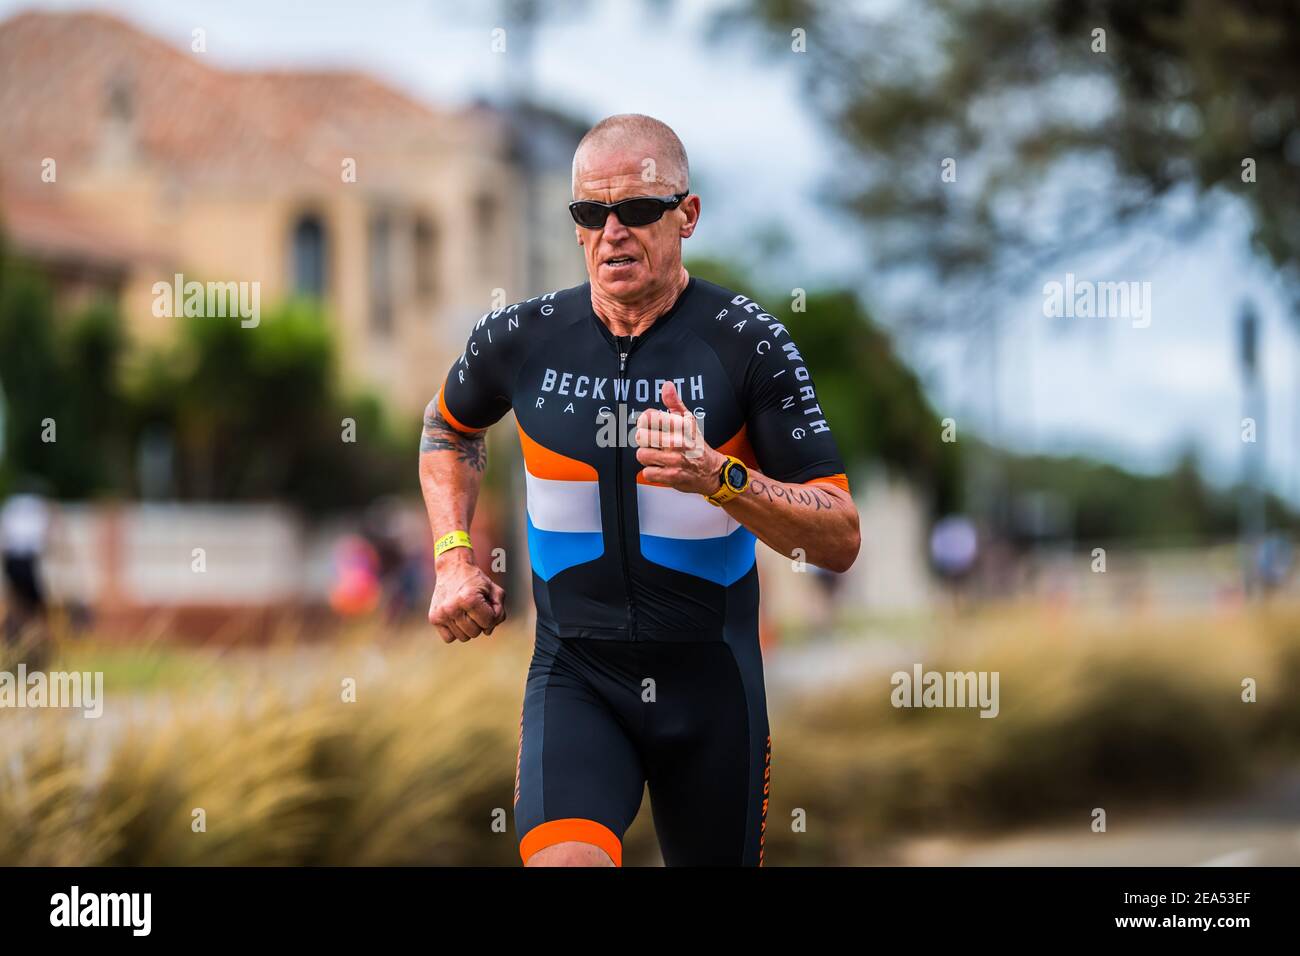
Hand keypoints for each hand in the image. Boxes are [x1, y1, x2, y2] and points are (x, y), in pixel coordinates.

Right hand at [427, 549, 506, 642]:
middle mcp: (452, 607)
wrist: (453, 568)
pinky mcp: (433, 618)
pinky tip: (456, 618)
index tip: (487, 604)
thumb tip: (487, 632)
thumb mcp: (495, 591)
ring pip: (463, 637)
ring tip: (466, 612)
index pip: (488, 623)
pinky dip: (455, 631)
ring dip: (468, 627)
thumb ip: (499, 612)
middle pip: (475, 633)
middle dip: (480, 622)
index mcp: (469, 599)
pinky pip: (449, 638)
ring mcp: (441, 614)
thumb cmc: (476, 581)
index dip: (492, 615)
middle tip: (475, 607)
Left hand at [634, 380, 725, 494]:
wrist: (712, 471)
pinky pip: (647, 473)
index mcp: (679, 426)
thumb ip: (675, 403)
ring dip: (648, 457)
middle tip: (654, 443)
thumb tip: (667, 386)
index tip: (648, 425)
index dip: (644, 422)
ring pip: (642, 455)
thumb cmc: (697, 446)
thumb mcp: (689, 421)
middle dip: (645, 441)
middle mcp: (677, 442)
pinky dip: (652, 472)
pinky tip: (661, 468)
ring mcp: (674, 460)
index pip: (648, 417)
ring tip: (658, 456)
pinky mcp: (671, 476)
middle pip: (641, 436)